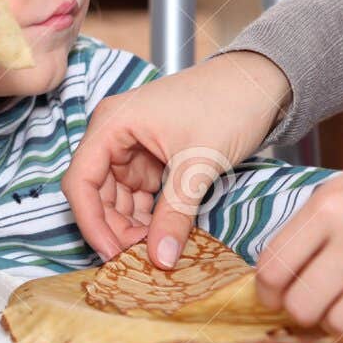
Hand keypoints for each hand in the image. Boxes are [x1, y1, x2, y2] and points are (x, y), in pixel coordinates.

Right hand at [61, 50, 292, 263]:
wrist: (262, 82)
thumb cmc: (228, 104)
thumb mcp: (199, 162)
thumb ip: (176, 213)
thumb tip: (161, 260)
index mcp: (112, 124)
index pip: (80, 181)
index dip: (91, 222)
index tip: (111, 256)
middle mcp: (114, 134)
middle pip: (96, 193)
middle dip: (114, 228)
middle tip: (140, 259)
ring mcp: (132, 148)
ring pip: (117, 199)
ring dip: (131, 226)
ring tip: (155, 251)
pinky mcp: (152, 159)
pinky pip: (139, 196)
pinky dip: (148, 217)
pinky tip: (163, 236)